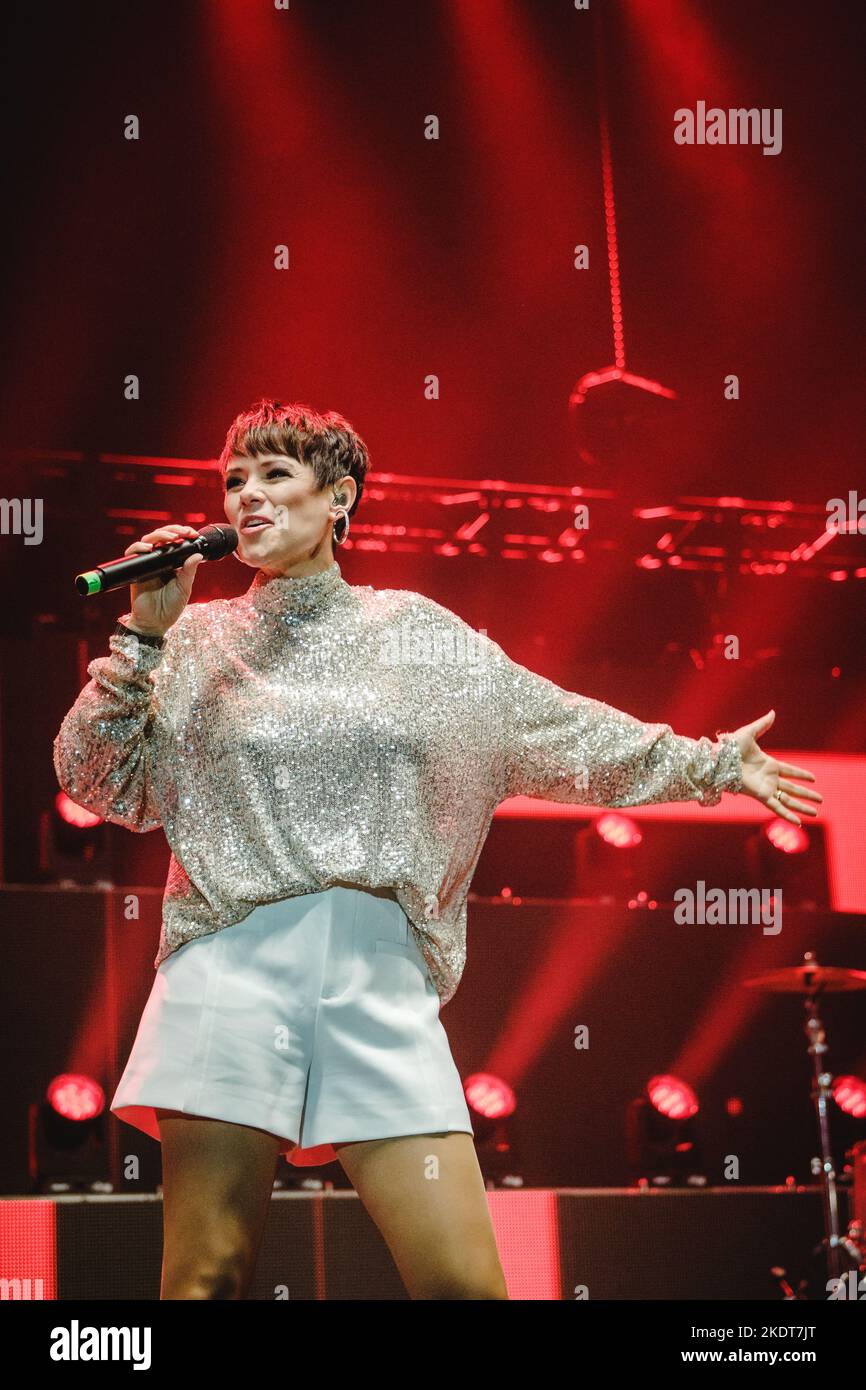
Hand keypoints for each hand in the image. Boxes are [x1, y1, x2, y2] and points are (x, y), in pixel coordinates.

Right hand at [124, 524, 204, 635]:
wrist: (155, 623)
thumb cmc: (171, 607)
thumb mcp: (184, 588)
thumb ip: (189, 571)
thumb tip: (198, 554)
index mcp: (172, 563)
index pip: (175, 541)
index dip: (183, 534)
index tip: (193, 533)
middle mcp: (159, 561)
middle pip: (161, 536)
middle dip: (172, 530)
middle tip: (183, 532)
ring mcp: (147, 564)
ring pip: (148, 540)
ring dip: (159, 535)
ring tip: (170, 539)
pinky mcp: (135, 570)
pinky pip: (132, 553)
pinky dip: (138, 547)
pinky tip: (148, 548)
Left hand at [726, 709, 822, 825]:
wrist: (718, 760)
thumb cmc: (730, 747)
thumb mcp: (749, 733)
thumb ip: (762, 725)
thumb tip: (772, 712)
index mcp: (769, 764)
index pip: (790, 771)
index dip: (801, 775)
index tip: (814, 779)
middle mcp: (769, 778)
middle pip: (793, 788)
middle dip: (807, 794)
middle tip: (821, 800)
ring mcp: (766, 788)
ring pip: (789, 800)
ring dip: (802, 807)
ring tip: (816, 813)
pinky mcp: (761, 796)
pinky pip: (777, 807)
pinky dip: (788, 815)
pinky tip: (798, 822)